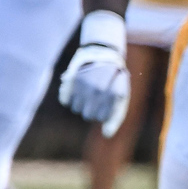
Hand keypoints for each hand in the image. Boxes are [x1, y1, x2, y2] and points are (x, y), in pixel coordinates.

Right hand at [59, 11, 130, 136]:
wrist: (103, 53)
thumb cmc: (114, 80)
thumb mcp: (122, 97)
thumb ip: (116, 117)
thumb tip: (107, 135)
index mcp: (112, 93)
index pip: (101, 117)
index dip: (104, 112)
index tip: (107, 102)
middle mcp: (97, 89)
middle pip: (87, 115)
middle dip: (92, 110)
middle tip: (97, 98)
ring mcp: (83, 84)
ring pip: (76, 108)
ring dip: (81, 104)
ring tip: (88, 92)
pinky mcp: (71, 79)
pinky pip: (65, 100)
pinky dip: (70, 97)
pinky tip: (78, 89)